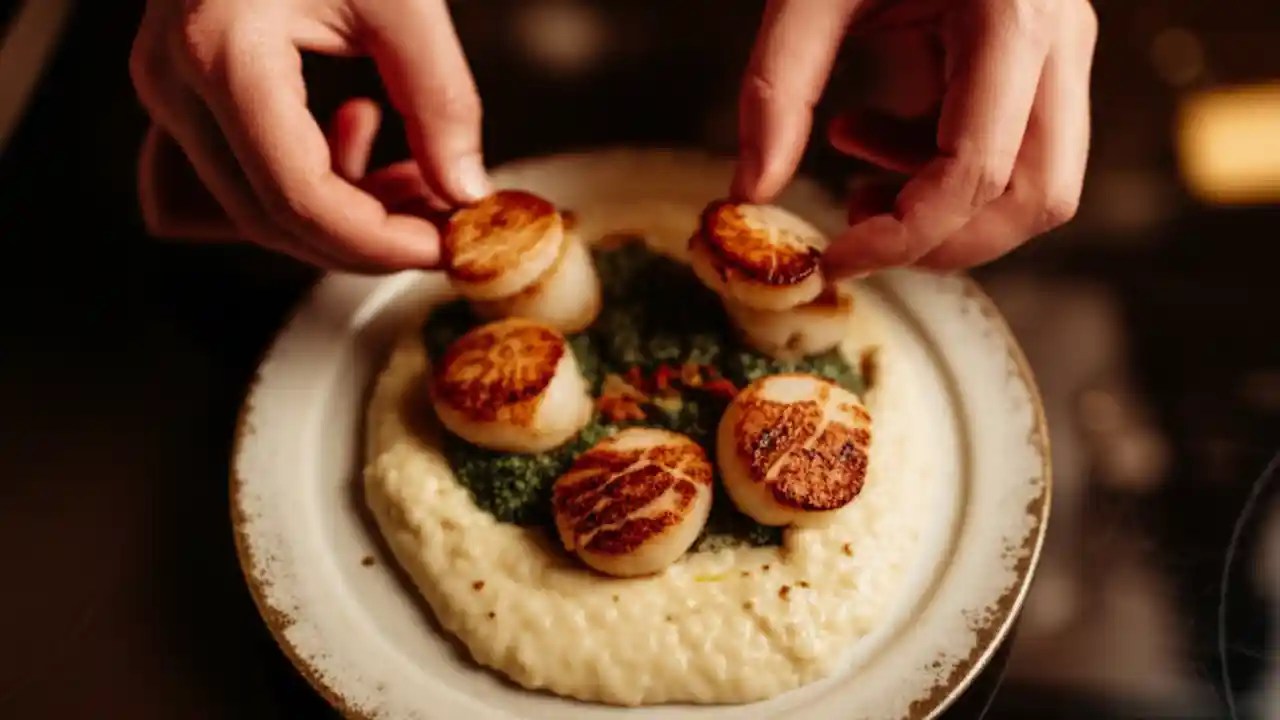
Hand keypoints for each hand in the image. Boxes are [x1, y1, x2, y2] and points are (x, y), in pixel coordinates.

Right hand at [129, 0, 489, 271]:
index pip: (298, 198)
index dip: (378, 242)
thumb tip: (466, 193)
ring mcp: (166, 87)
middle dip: (366, 240)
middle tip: (442, 226)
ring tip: (414, 178)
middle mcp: (173, 81)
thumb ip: (440, 101)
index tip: (446, 244)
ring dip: (341, 216)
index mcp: (222, 52)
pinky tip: (360, 132)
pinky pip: (236, 173)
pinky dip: (306, 180)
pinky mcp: (182, 86)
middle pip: (270, 219)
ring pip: (252, 207)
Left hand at [733, 0, 1097, 275]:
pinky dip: (938, 171)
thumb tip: (752, 189)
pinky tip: (866, 136)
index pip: (978, 171)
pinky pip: (1011, 152)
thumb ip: (777, 85)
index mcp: (1010, 18)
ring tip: (856, 181)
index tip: (836, 256)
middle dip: (944, 242)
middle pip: (1036, 197)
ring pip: (1038, 185)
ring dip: (946, 211)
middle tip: (855, 235)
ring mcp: (1060, 51)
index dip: (907, 235)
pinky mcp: (1038, 60)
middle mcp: (1058, 40)